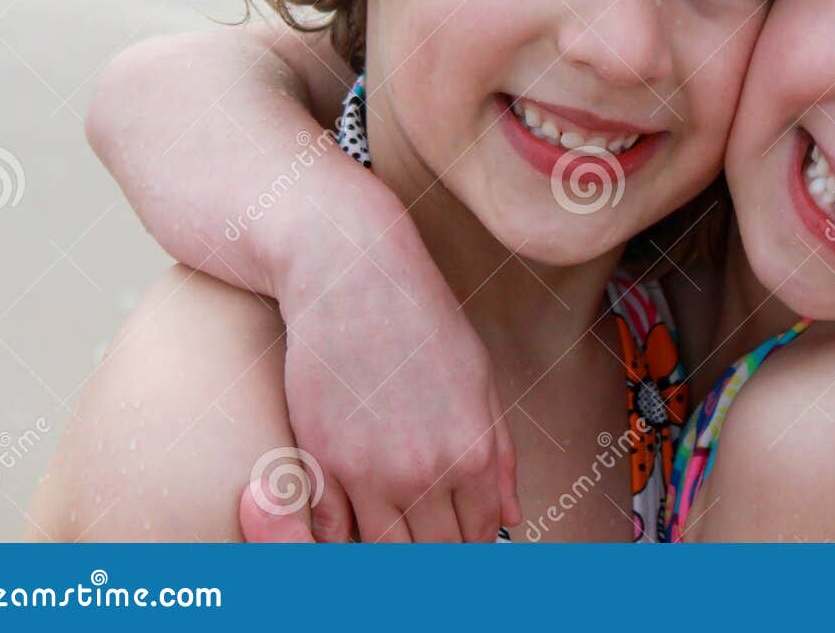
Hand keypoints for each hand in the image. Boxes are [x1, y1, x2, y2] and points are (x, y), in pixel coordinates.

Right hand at [271, 198, 519, 541]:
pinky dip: (344, 537)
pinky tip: (353, 522)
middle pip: (436, 555)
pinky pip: (333, 533)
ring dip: (393, 551)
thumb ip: (500, 453)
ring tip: (395, 536)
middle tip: (429, 543)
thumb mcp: (481, 379)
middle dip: (438, 557)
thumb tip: (512, 514)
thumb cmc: (423, 319)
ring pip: (386, 555)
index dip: (473, 544)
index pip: (480, 534)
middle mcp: (426, 472)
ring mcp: (369, 472)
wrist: (353, 277)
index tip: (461, 541)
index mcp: (474, 451)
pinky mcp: (321, 462)